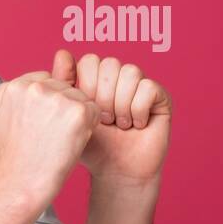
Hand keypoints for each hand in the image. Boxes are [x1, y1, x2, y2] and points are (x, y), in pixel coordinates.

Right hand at [0, 64, 101, 212]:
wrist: (21, 182)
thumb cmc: (12, 158)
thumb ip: (13, 98)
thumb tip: (25, 89)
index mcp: (14, 87)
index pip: (44, 79)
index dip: (48, 102)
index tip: (43, 120)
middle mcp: (34, 87)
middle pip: (64, 87)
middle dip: (63, 107)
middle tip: (51, 133)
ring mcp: (56, 98)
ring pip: (80, 97)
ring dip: (76, 116)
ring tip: (59, 139)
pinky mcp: (77, 111)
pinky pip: (94, 110)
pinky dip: (88, 126)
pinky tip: (71, 140)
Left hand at [55, 50, 171, 186]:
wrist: (115, 170)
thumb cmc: (91, 145)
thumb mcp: (71, 114)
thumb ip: (64, 84)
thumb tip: (61, 53)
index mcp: (96, 79)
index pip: (90, 60)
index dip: (86, 86)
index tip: (86, 110)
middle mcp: (119, 78)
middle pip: (109, 64)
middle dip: (102, 96)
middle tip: (104, 120)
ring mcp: (140, 85)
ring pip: (130, 72)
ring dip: (120, 104)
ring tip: (119, 124)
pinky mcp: (160, 97)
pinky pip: (148, 87)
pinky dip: (138, 110)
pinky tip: (136, 125)